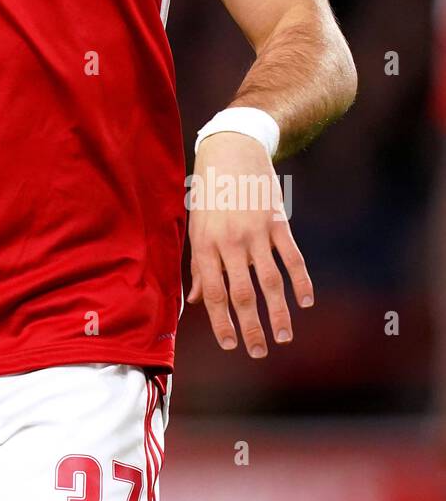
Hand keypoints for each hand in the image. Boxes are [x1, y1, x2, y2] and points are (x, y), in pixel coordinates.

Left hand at [186, 131, 313, 357]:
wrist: (232, 149)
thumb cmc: (209, 192)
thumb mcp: (197, 226)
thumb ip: (200, 266)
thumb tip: (196, 301)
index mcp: (205, 244)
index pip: (214, 293)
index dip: (222, 322)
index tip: (231, 345)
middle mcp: (230, 241)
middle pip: (242, 293)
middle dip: (251, 327)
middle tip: (259, 352)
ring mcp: (256, 231)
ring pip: (270, 281)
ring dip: (278, 312)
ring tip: (284, 337)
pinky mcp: (278, 222)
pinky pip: (291, 257)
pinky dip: (301, 281)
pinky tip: (305, 301)